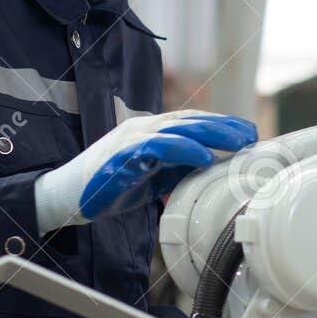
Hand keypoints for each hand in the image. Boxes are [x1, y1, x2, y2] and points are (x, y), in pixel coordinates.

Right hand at [35, 110, 256, 231]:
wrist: (65, 197)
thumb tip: (210, 169)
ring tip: (238, 142)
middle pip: (191, 120)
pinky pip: (158, 148)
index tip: (248, 133)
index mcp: (149, 132)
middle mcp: (142, 128)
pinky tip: (205, 157)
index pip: (191, 121)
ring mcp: (131, 139)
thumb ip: (176, 169)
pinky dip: (184, 150)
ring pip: (179, 128)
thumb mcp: (151, 177)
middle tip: (252, 135)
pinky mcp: (123, 155)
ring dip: (212, 133)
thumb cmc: (108, 186)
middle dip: (224, 126)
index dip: (221, 125)